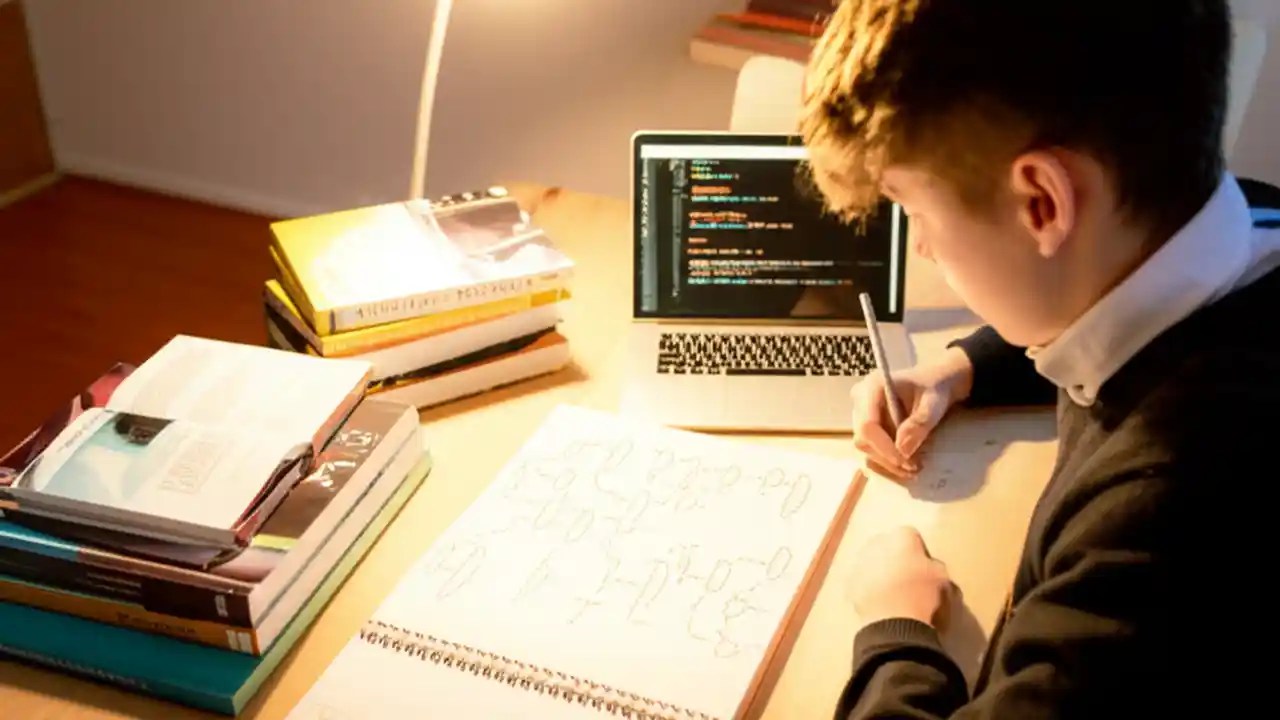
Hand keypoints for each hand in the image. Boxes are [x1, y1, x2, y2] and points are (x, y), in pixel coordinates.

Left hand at [849, 527, 952, 628]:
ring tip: (892, 591)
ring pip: (872, 560)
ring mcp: (860, 561)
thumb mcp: (939, 577)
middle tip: (906, 576)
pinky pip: (861, 579)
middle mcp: (877, 542)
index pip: (911, 535)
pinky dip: (869, 586)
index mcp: (901, 536)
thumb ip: (933, 565)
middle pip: (888, 545)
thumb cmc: (920, 593)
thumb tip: (929, 566)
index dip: (918, 550)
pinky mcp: (850, 580)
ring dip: (880, 570)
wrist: (891, 619)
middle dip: (895, 556)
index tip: (922, 565)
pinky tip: (879, 600)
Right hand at [851, 346, 972, 477]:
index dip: (884, 447)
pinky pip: (870, 447)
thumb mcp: (933, 403)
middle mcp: (860, 400)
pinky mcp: (865, 425)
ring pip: (865, 446)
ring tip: (912, 469)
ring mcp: (860, 413)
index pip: (868, 424)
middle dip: (887, 458)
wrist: (931, 384)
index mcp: (872, 387)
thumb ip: (919, 423)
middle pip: (863, 438)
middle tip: (913, 469)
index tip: (905, 461)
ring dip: (887, 462)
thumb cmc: (933, 389)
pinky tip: (904, 465)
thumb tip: (902, 450)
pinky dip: (886, 459)